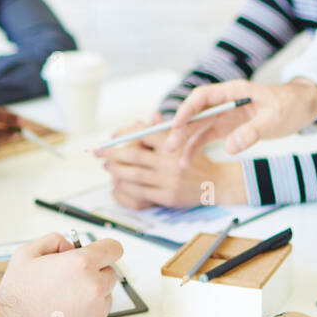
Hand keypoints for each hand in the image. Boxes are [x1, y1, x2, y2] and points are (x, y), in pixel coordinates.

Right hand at [0, 232, 121, 316]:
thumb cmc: (15, 300)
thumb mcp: (27, 255)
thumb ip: (55, 241)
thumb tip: (71, 246)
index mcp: (81, 265)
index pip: (113, 249)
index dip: (105, 249)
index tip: (101, 253)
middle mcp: (94, 289)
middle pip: (110, 274)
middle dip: (95, 274)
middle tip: (72, 280)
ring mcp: (96, 315)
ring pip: (104, 298)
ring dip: (91, 297)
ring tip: (63, 302)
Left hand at [97, 134, 245, 208]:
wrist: (218, 183)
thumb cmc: (197, 160)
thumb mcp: (187, 140)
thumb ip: (165, 131)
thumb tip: (147, 119)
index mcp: (174, 144)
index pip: (143, 135)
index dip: (125, 135)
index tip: (111, 136)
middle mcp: (170, 161)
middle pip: (134, 155)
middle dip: (112, 153)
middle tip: (99, 151)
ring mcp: (169, 180)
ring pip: (134, 174)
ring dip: (117, 170)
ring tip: (107, 165)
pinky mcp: (168, 197)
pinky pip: (141, 192)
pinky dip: (127, 187)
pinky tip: (119, 182)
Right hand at [163, 78, 316, 165]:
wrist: (304, 106)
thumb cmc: (291, 105)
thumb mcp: (275, 118)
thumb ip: (252, 132)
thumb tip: (230, 147)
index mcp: (234, 91)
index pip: (203, 96)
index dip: (187, 109)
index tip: (175, 125)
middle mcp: (226, 101)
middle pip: (197, 113)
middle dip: (181, 129)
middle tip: (169, 147)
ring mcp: (226, 114)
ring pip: (199, 126)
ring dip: (186, 141)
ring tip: (176, 159)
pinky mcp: (230, 127)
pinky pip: (209, 136)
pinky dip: (197, 147)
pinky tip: (188, 160)